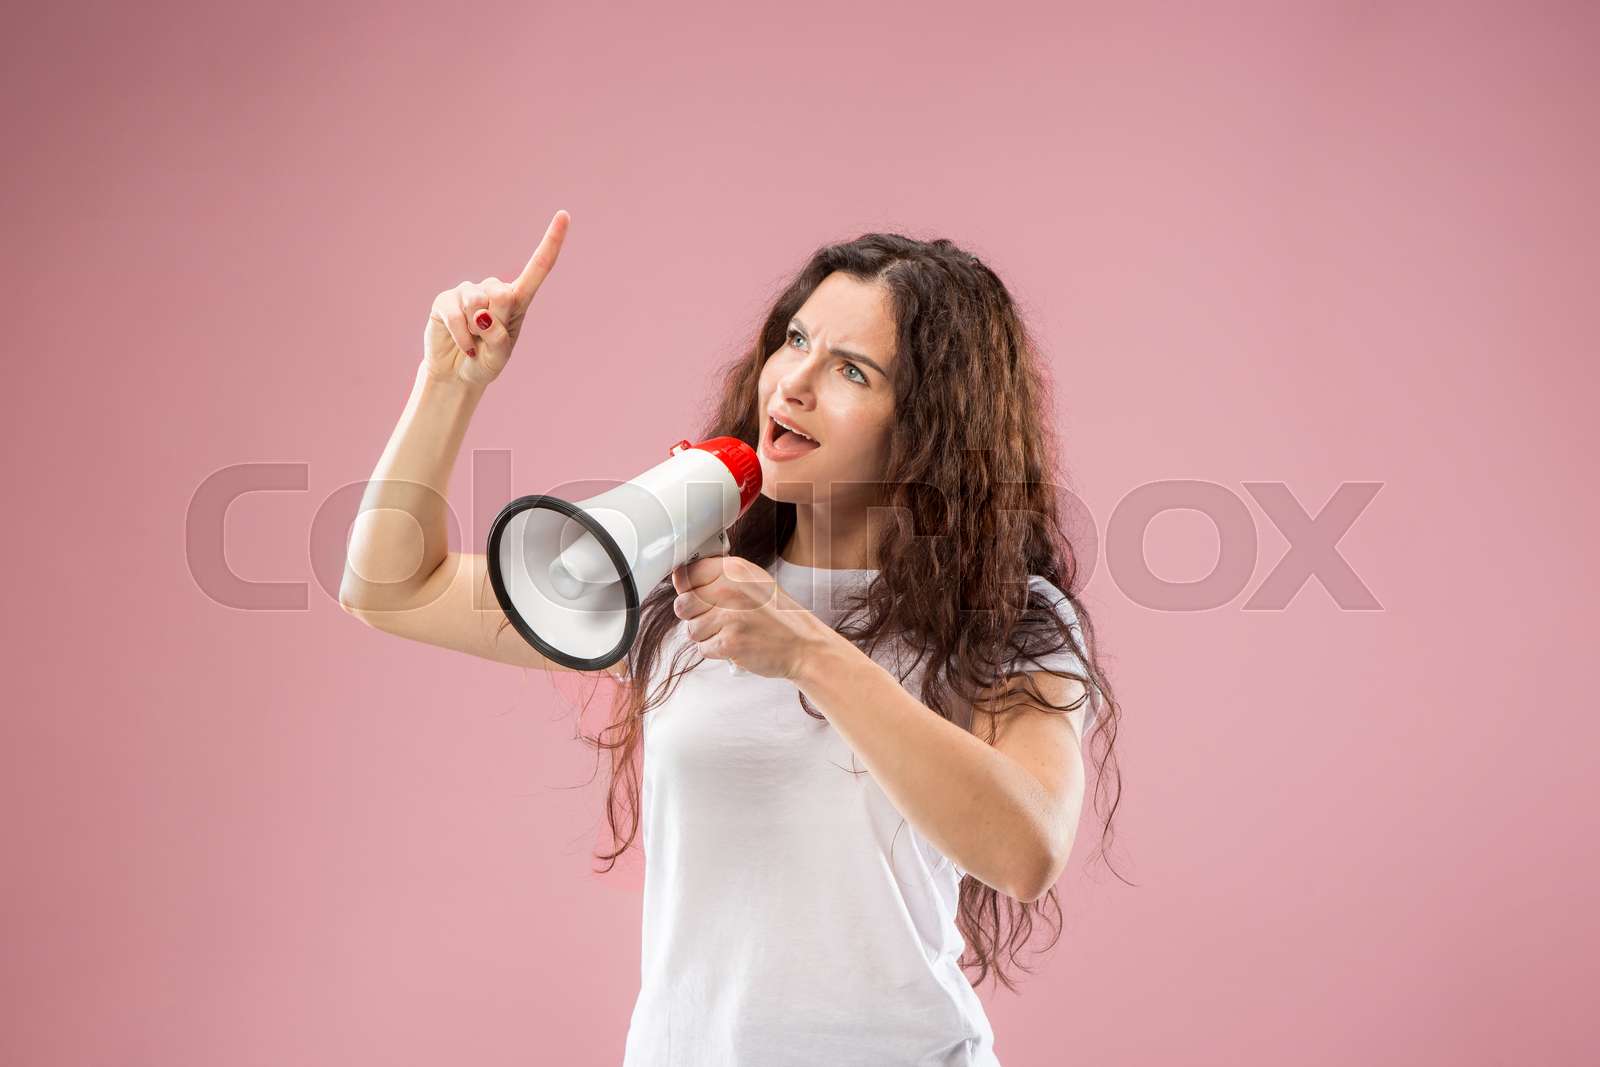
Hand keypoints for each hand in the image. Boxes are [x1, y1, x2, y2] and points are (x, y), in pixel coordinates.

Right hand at [423, 209, 569, 387]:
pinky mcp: (446, 300)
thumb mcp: (500, 355)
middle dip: (494, 322)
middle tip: (487, 340)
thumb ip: (499, 336)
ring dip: (476, 332)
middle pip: (502, 295)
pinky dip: (462, 336)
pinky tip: (464, 345)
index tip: (564, 215)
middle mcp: (493, 290)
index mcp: (518, 300)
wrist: (457, 373)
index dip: (551, 242)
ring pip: (477, 304)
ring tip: (474, 341)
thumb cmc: (485, 362)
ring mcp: (468, 292)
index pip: (538, 268)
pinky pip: (456, 316)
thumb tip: (487, 310)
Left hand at [671, 555, 832, 680]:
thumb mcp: (753, 581)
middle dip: (694, 616)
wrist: (803, 645)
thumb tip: (680, 578)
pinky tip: (735, 644)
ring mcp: (728, 617)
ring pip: (691, 629)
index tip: (697, 596)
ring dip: (706, 636)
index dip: (688, 589)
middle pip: (682, 605)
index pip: (686, 574)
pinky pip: (703, 649)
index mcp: (733, 570)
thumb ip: (719, 577)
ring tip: (730, 632)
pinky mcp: (729, 643)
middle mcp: (728, 590)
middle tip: (717, 619)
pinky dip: (716, 651)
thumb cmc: (778, 615)